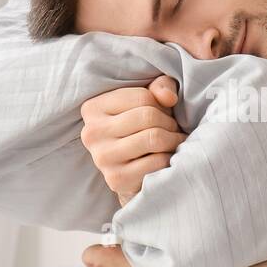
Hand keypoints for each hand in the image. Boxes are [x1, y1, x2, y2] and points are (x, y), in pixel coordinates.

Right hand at [79, 75, 184, 205]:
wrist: (130, 173)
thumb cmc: (140, 128)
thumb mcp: (146, 100)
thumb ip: (159, 87)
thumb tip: (168, 98)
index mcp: (93, 108)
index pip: (142, 97)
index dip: (162, 105)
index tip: (165, 113)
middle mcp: (92, 132)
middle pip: (148, 116)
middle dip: (170, 123)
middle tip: (174, 129)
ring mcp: (102, 157)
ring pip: (153, 138)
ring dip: (173, 140)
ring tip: (174, 141)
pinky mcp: (116, 179)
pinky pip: (156, 161)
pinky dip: (170, 158)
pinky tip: (168, 157)